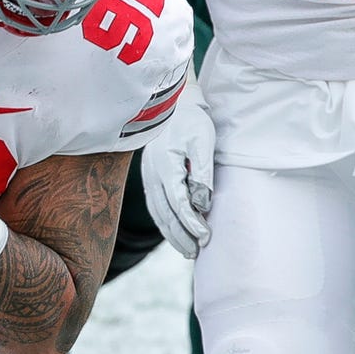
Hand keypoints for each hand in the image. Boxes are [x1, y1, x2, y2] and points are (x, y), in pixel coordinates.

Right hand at [140, 81, 214, 258]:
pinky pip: (154, 206)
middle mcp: (152, 176)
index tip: (206, 237)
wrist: (170, 102)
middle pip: (165, 214)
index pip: (179, 204)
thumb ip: (202, 174)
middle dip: (181, 236)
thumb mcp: (203, 143)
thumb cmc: (191, 121)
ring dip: (171, 233)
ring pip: (157, 213)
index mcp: (165, 167)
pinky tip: (173, 230)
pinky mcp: (149, 176)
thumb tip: (202, 205)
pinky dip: (164, 222)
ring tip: (186, 249)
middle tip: (196, 252)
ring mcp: (148, 177)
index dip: (192, 223)